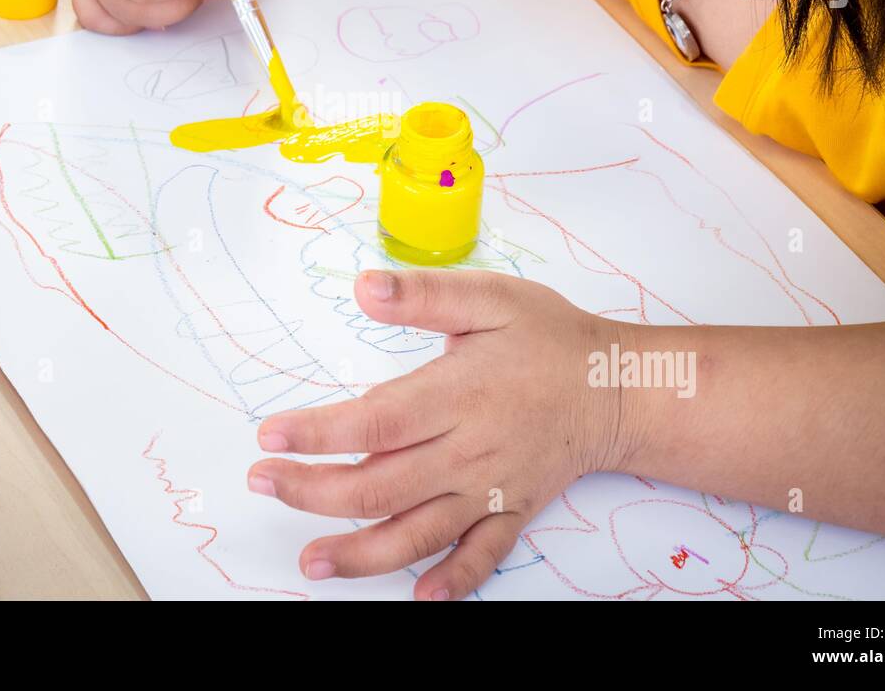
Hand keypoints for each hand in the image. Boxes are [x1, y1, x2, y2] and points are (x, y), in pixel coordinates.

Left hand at [248, 268, 635, 599]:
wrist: (621, 386)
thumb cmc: (553, 339)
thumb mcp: (491, 297)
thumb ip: (426, 296)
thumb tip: (365, 287)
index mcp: (456, 396)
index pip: (372, 423)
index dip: (315, 434)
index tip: (270, 436)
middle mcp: (468, 452)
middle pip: (377, 486)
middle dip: (311, 491)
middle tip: (264, 484)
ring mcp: (490, 490)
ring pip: (416, 534)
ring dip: (359, 554)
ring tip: (311, 562)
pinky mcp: (513, 512)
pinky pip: (481, 557)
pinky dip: (451, 582)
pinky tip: (419, 598)